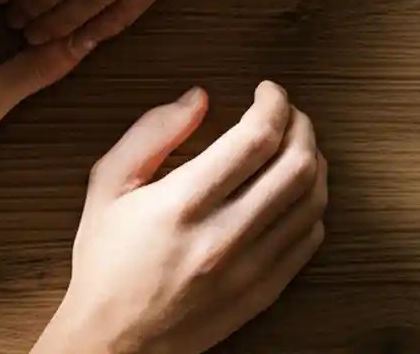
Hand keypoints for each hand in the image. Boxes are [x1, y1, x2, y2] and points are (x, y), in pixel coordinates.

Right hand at [33, 82, 327, 353]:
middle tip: (289, 113)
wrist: (114, 342)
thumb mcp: (108, 186)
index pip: (256, 138)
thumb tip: (199, 97)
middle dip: (302, 125)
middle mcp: (223, 236)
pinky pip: (309, 238)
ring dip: (314, 161)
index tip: (268, 91)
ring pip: (311, 200)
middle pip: (296, 165)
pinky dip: (312, 204)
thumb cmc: (106, 261)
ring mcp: (250, 268)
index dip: (273, 103)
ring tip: (296, 145)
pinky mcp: (264, 292)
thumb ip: (151, 133)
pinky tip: (294, 190)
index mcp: (182, 204)